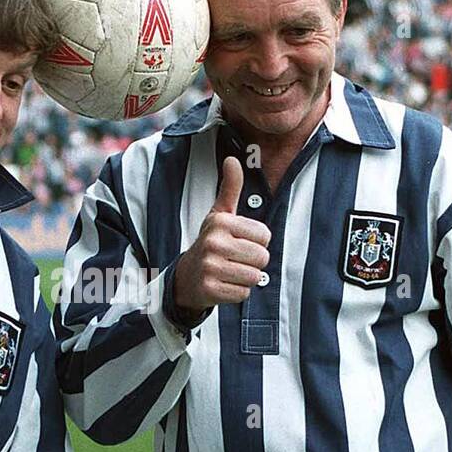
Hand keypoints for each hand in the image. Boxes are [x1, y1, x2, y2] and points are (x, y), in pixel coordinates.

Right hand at [172, 156, 271, 311]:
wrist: (186, 276)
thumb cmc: (210, 242)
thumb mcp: (219, 214)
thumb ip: (230, 188)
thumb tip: (232, 159)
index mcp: (220, 222)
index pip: (265, 236)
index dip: (257, 242)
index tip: (240, 242)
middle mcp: (213, 243)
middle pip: (262, 257)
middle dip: (254, 262)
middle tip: (236, 259)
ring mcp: (210, 267)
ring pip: (254, 277)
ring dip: (246, 277)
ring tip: (230, 271)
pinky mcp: (210, 289)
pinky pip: (243, 293)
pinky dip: (237, 292)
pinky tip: (224, 284)